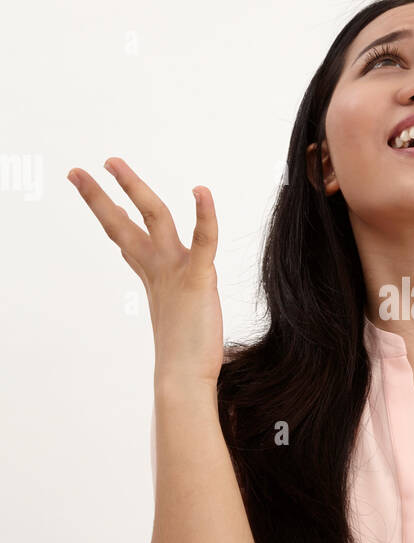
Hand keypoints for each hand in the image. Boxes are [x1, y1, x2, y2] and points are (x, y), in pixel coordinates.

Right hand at [68, 157, 223, 386]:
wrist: (183, 379)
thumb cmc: (184, 353)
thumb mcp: (172, 309)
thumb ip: (164, 287)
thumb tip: (153, 277)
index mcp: (153, 275)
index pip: (125, 235)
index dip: (108, 210)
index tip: (89, 187)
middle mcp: (158, 269)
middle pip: (124, 224)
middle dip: (102, 195)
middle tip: (80, 171)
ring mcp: (174, 271)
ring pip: (154, 218)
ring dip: (134, 188)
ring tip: (113, 163)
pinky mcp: (197, 279)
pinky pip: (202, 241)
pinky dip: (204, 216)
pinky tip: (202, 191)